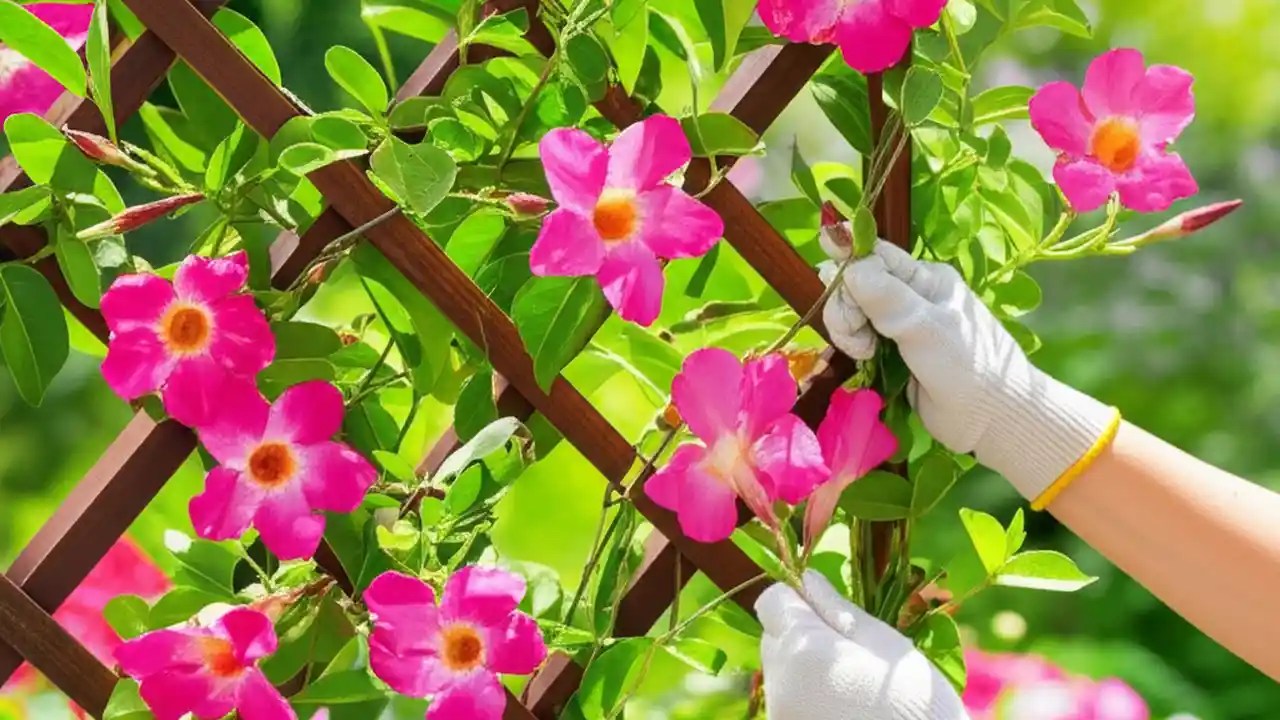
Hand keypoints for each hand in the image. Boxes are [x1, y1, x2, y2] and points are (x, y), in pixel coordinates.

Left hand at [756, 571, 968, 719]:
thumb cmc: (912, 700)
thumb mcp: (883, 643)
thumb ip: (837, 608)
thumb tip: (807, 579)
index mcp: (800, 650)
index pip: (772, 601)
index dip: (798, 597)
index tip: (830, 609)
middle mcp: (778, 684)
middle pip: (774, 638)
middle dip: (804, 633)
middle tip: (851, 650)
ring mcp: (780, 714)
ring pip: (782, 671)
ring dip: (807, 667)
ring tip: (853, 684)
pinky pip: (790, 701)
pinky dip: (810, 696)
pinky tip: (846, 708)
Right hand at [819, 240, 1116, 504]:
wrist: (991, 419)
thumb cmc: (967, 367)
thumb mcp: (926, 327)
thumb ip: (886, 296)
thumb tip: (847, 265)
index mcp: (926, 278)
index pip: (875, 256)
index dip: (848, 259)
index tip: (824, 273)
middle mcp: (912, 295)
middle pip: (857, 284)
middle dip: (846, 307)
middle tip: (856, 338)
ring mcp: (901, 324)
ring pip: (854, 311)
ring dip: (847, 329)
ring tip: (862, 353)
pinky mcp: (893, 351)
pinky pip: (860, 335)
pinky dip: (853, 344)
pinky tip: (863, 358)